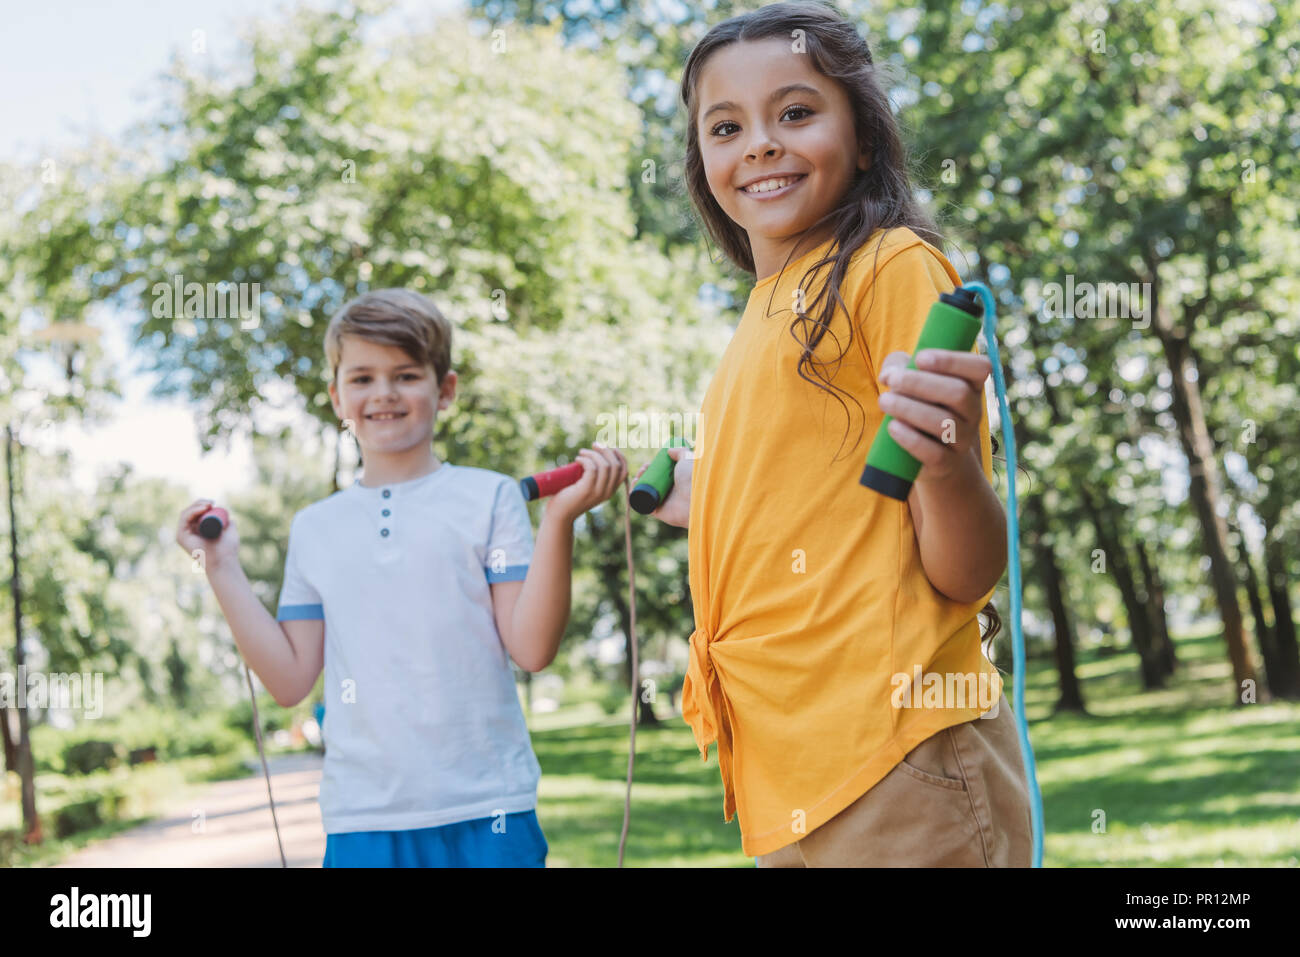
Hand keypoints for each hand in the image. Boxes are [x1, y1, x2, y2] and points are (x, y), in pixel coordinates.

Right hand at [176, 499, 240, 574]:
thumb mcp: (230, 532)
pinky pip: (184, 519)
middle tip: (212, 503)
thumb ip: (229, 525)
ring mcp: (184, 534)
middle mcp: (189, 532)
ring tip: (209, 505)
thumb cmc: (228, 549)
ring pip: (186, 513)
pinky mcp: (180, 537)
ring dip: (197, 506)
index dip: (203, 505)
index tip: (214, 503)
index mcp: (198, 530)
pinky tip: (202, 509)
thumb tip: (229, 519)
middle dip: (200, 503)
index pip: (196, 513)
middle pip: (190, 511)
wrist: (224, 560)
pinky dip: (192, 511)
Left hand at [547, 442, 627, 522]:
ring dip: (593, 454)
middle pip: (615, 465)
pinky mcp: (587, 490)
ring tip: (581, 453)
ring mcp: (598, 492)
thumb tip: (596, 452)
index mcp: (611, 490)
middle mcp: (608, 492)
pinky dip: (585, 460)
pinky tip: (578, 459)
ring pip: (605, 465)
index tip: (607, 447)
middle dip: (605, 450)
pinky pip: (592, 469)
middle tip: (593, 445)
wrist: (560, 514)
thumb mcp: (589, 486)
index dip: (618, 455)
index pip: (624, 470)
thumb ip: (596, 475)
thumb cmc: (571, 497)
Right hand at [633, 445, 692, 527]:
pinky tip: (633, 488)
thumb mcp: (688, 459)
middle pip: (650, 482)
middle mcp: (669, 492)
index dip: (651, 469)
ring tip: (638, 477)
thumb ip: (681, 451)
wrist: (695, 499)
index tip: (648, 464)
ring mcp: (663, 502)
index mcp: (676, 481)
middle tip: (643, 469)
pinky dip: (634, 497)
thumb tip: (669, 450)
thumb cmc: (693, 479)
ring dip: (637, 484)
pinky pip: (642, 505)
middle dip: (642, 474)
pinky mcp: (657, 511)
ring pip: (644, 493)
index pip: (660, 475)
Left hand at [877, 348, 990, 483]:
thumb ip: (899, 367)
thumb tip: (888, 374)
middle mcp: (973, 412)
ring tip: (884, 401)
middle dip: (920, 383)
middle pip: (958, 393)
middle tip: (893, 381)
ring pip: (944, 422)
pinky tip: (893, 427)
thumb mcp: (911, 382)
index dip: (952, 360)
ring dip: (910, 408)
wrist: (931, 458)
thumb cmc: (920, 408)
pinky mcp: (947, 463)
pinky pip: (934, 452)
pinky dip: (910, 438)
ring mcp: (963, 439)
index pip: (979, 368)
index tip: (920, 358)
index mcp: (971, 386)